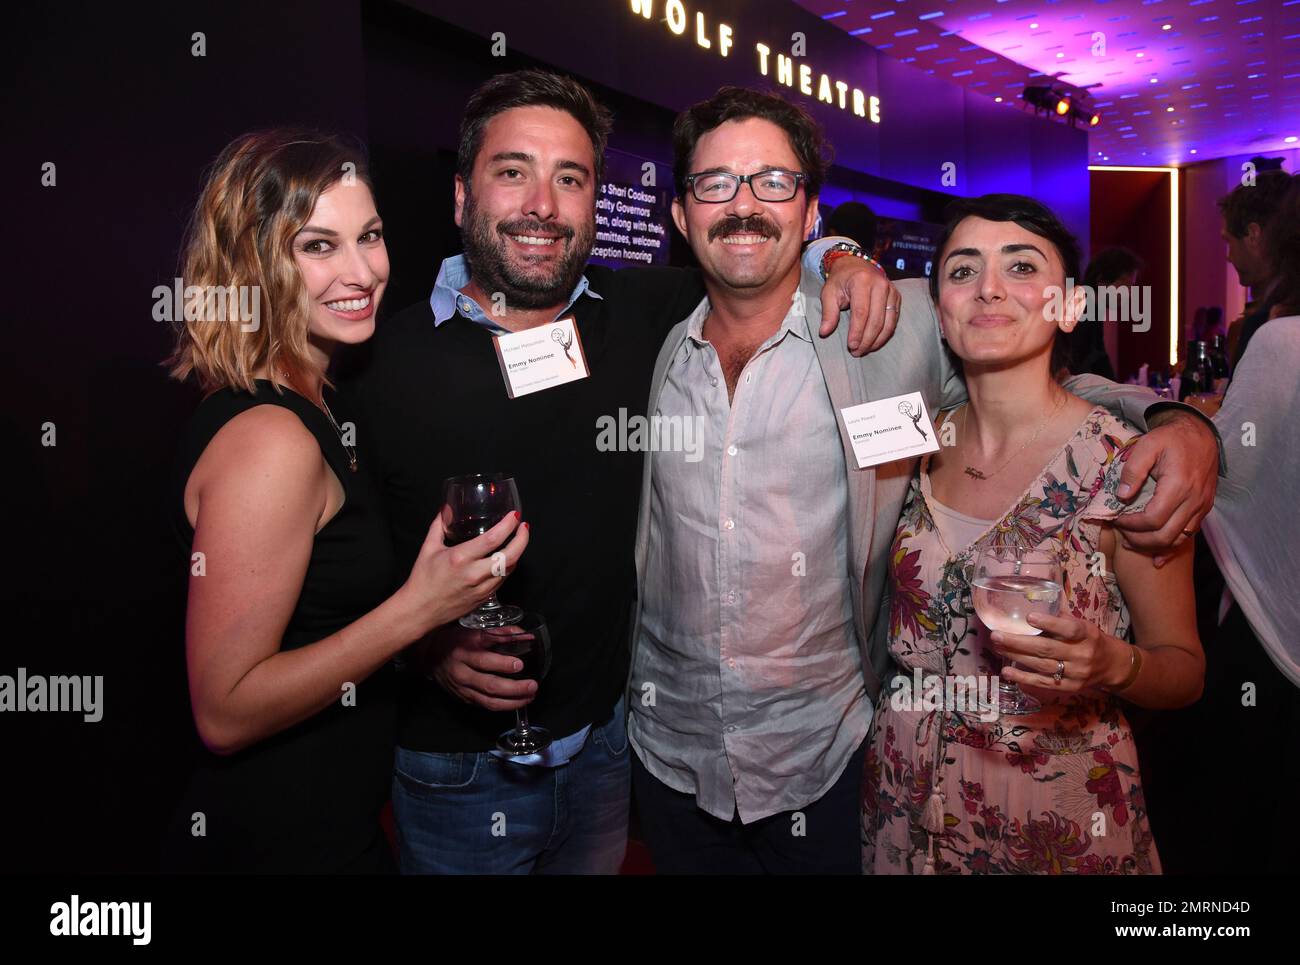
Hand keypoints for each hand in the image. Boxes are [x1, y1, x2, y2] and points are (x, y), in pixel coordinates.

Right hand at [400, 509, 529, 635]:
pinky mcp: (484, 598)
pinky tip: (507, 558)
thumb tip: (447, 509)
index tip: (514, 516)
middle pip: (510, 556)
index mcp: (460, 558)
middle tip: (524, 527)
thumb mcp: (428, 548)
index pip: (493, 539)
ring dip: (517, 552)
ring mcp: (481, 588)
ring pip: (510, 569)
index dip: (508, 525)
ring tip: (518, 539)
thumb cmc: (422, 580)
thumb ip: (439, 525)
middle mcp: (474, 574)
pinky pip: (502, 580)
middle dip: (522, 539)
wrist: (419, 611)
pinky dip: (508, 567)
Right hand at [411, 623, 537, 711]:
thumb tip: (525, 635)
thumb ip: (499, 633)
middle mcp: (462, 671)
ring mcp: (462, 687)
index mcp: (464, 650)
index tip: (520, 664)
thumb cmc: (455, 640)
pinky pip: (485, 705)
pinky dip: (503, 706)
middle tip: (531, 685)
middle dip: (514, 687)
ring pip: (489, 700)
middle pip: (489, 684)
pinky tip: (517, 702)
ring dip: (512, 701)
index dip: (503, 663)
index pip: (484, 659)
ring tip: (530, 696)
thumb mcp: (473, 630)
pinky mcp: (463, 697)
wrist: (428, 655)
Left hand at [817, 254, 899, 354]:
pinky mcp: (896, 297)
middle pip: (876, 319)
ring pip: (888, 322)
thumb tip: (824, 332)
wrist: (856, 265)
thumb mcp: (829, 293)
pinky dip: (885, 334)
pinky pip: (893, 320)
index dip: (857, 332)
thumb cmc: (840, 280)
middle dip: (866, 339)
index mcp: (862, 281)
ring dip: (877, 340)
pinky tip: (874, 343)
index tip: (851, 346)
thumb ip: (828, 313)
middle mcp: (880, 284)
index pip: (861, 312)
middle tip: (856, 352)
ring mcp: (891, 290)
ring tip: (864, 350)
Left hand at [989, 612, 1126, 694]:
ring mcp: (1076, 673)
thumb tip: (1030, 601)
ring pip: (1042, 665)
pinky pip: (1044, 683)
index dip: (1049, 623)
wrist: (1111, 665)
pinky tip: (1007, 672)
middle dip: (1019, 642)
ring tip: (997, 647)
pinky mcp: (1069, 687)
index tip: (1029, 617)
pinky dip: (1023, 678)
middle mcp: (1082, 654)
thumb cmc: (1089, 639)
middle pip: (1047, 649)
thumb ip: (1060, 617)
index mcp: (1086, 634)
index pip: (1068, 629)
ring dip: (1016, 657)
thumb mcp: (1082, 624)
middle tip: (996, 635)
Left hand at [1112, 411, 1218, 564]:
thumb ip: (1132, 471)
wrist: (1200, 434)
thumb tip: (1121, 497)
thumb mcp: (1147, 446)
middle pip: (1165, 536)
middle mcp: (1194, 500)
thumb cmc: (1171, 439)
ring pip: (1178, 539)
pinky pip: (1189, 535)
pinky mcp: (1204, 508)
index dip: (1131, 525)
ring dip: (1154, 546)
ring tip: (1132, 542)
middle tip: (1122, 535)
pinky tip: (1157, 556)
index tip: (1117, 520)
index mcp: (1178, 486)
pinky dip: (1172, 547)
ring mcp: (1202, 507)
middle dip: (1139, 540)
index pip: (1152, 519)